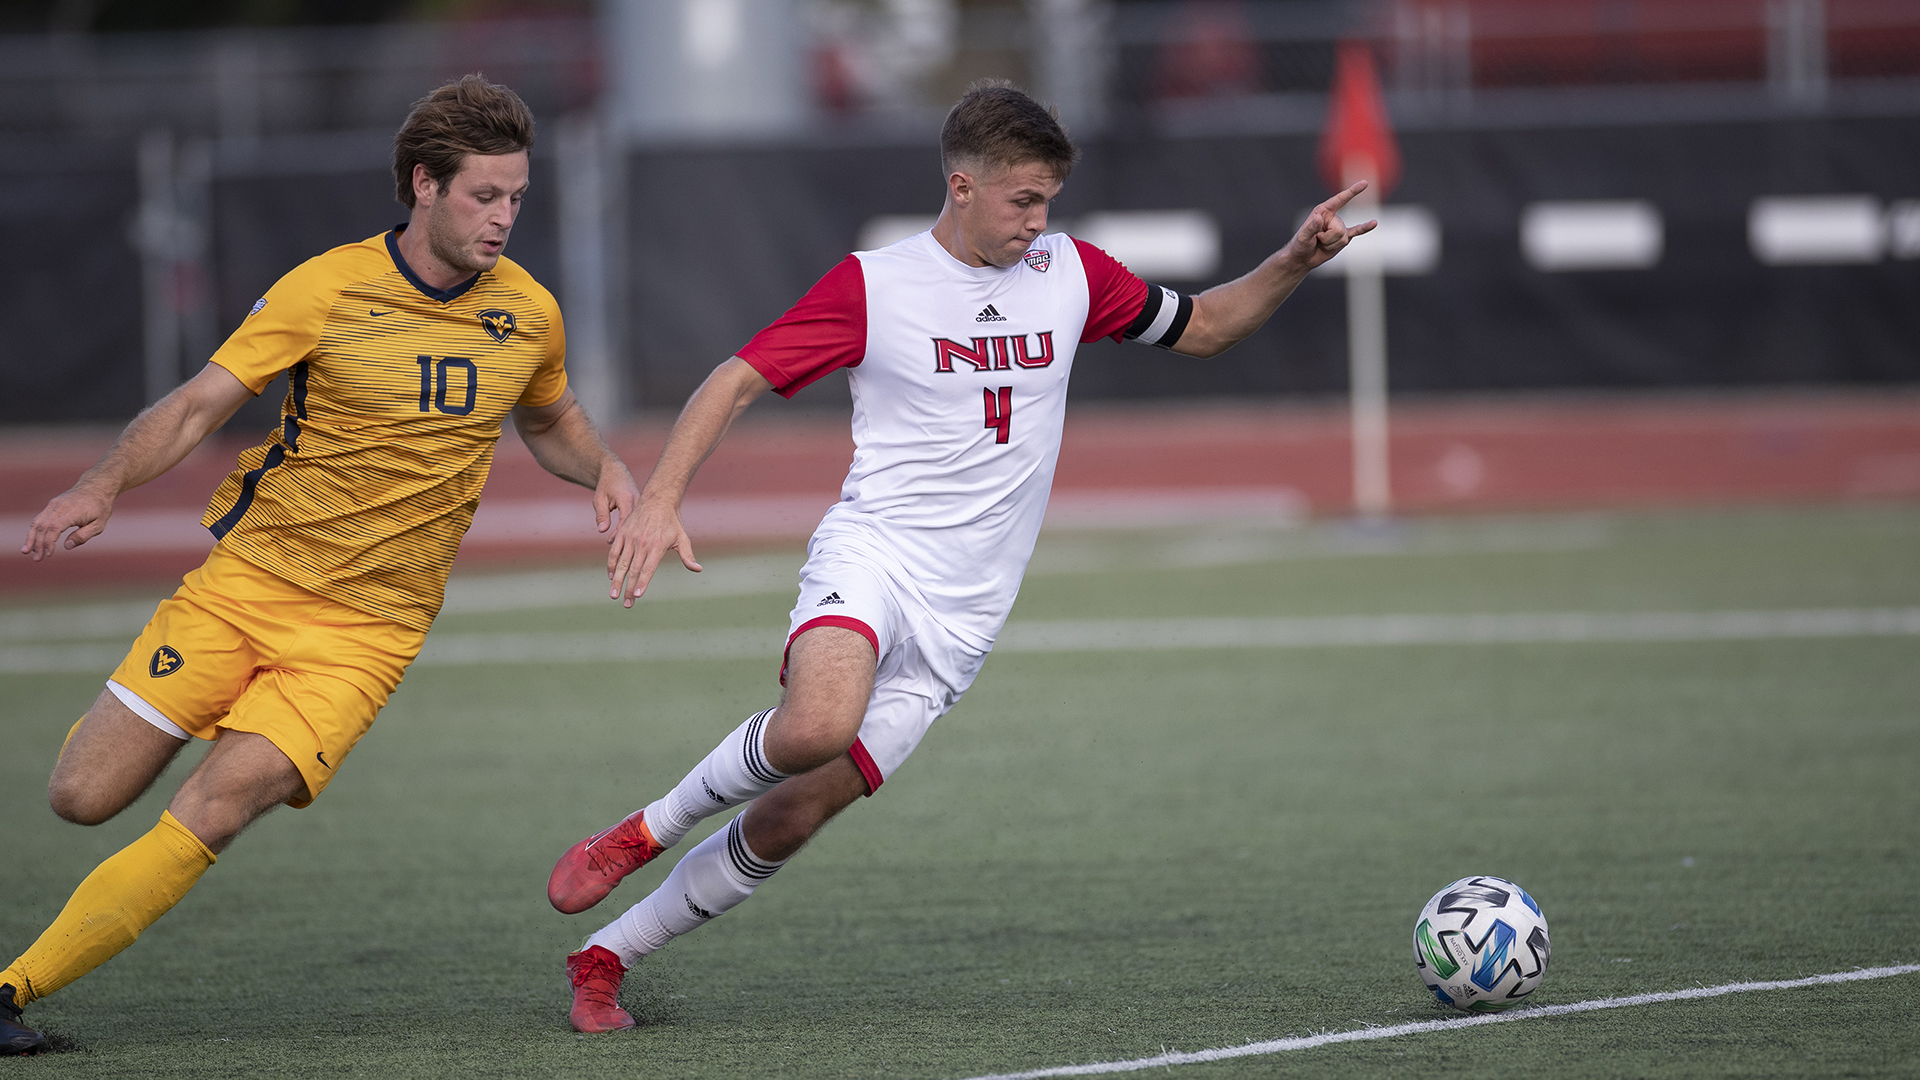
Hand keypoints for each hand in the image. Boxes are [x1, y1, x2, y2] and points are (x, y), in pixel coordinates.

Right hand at [22, 480, 115, 560]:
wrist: (96, 487)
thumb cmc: (100, 507)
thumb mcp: (99, 524)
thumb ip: (83, 535)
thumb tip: (66, 546)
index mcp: (73, 512)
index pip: (55, 527)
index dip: (49, 541)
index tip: (49, 554)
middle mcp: (60, 507)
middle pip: (43, 526)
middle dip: (38, 544)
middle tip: (37, 559)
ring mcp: (54, 504)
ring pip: (37, 522)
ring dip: (31, 538)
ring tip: (26, 552)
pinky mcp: (51, 505)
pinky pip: (39, 518)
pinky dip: (34, 530)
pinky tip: (32, 542)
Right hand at [605, 485, 702, 607]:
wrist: (657, 500)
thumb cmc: (672, 522)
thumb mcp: (683, 538)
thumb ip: (688, 556)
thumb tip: (698, 569)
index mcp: (657, 546)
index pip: (648, 569)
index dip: (642, 583)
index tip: (637, 595)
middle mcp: (642, 543)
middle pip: (634, 570)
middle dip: (628, 588)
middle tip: (626, 604)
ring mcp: (630, 538)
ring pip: (621, 563)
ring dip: (616, 580)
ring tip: (613, 594)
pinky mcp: (622, 534)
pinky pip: (614, 552)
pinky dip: (611, 565)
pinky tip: (610, 577)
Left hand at [1286, 181, 1377, 271]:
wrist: (1303, 258)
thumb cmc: (1300, 245)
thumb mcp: (1302, 236)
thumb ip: (1310, 228)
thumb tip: (1319, 218)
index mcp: (1323, 211)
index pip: (1340, 199)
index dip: (1353, 191)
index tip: (1365, 183)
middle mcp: (1333, 217)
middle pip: (1339, 229)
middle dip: (1327, 239)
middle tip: (1317, 240)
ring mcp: (1339, 227)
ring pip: (1342, 238)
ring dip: (1331, 245)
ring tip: (1321, 244)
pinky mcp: (1343, 237)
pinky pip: (1357, 232)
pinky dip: (1365, 228)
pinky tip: (1374, 223)